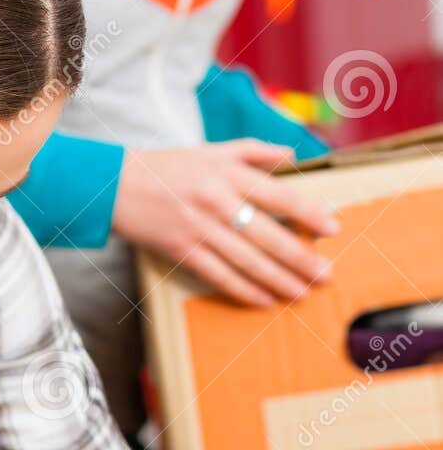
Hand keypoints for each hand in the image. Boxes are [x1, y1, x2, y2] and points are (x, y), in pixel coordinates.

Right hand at [112, 139, 340, 304]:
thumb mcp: (212, 149)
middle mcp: (217, 201)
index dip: (309, 213)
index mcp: (228, 173)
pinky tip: (264, 300)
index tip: (333, 228)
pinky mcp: (181, 250)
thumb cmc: (168, 167)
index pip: (280, 194)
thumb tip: (294, 156)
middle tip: (326, 275)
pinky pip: (219, 275)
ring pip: (247, 260)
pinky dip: (243, 290)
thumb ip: (255, 151)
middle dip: (301, 258)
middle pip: (268, 235)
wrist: (116, 185)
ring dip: (278, 280)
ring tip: (302, 292)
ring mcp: (198, 228)